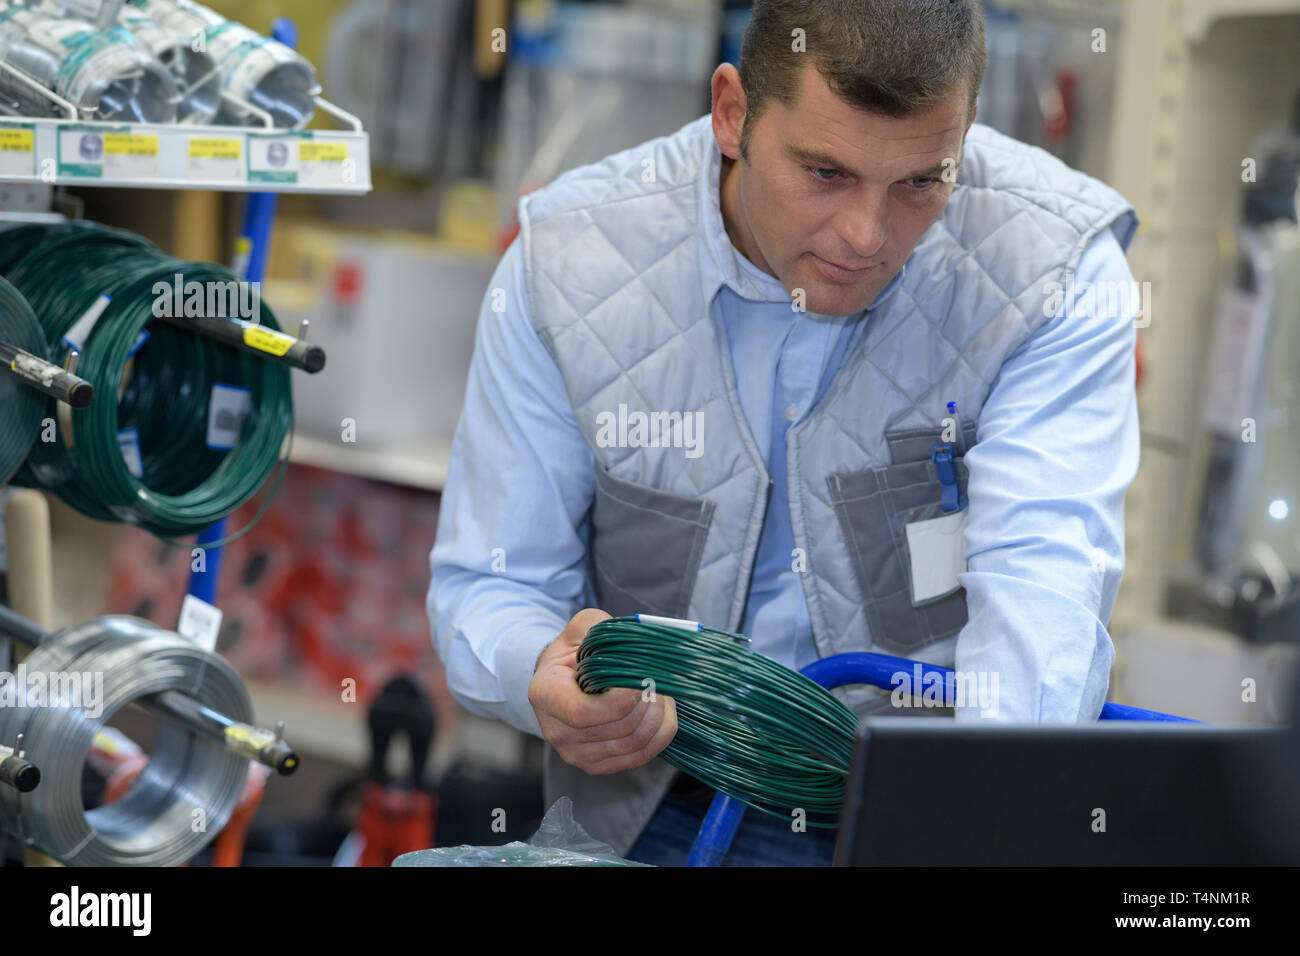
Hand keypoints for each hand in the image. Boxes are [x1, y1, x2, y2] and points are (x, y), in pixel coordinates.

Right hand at [528, 608, 677, 773]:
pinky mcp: (596, 765)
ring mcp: (575, 753)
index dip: (621, 700)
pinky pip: (640, 757)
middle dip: (649, 702)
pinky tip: (661, 713)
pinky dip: (659, 735)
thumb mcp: (582, 628)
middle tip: (658, 680)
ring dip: (658, 716)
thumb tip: (633, 644)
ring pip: (634, 744)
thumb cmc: (575, 653)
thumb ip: (601, 629)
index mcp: (545, 694)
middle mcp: (556, 730)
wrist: (564, 681)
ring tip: (661, 693)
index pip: (583, 712)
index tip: (639, 679)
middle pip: (618, 728)